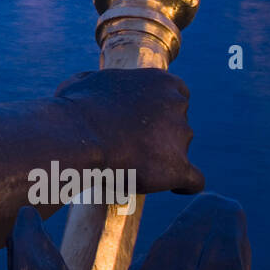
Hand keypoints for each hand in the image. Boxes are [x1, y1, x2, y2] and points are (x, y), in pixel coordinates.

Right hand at [54, 69, 203, 195]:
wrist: (75, 137)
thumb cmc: (76, 109)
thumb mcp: (86, 81)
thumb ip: (104, 83)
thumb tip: (95, 86)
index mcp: (161, 81)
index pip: (176, 95)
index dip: (160, 111)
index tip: (145, 123)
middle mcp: (176, 104)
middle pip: (178, 124)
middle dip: (161, 135)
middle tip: (133, 147)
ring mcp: (181, 136)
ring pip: (180, 151)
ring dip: (162, 158)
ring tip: (134, 168)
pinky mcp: (179, 167)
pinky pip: (193, 180)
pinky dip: (183, 184)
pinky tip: (173, 188)